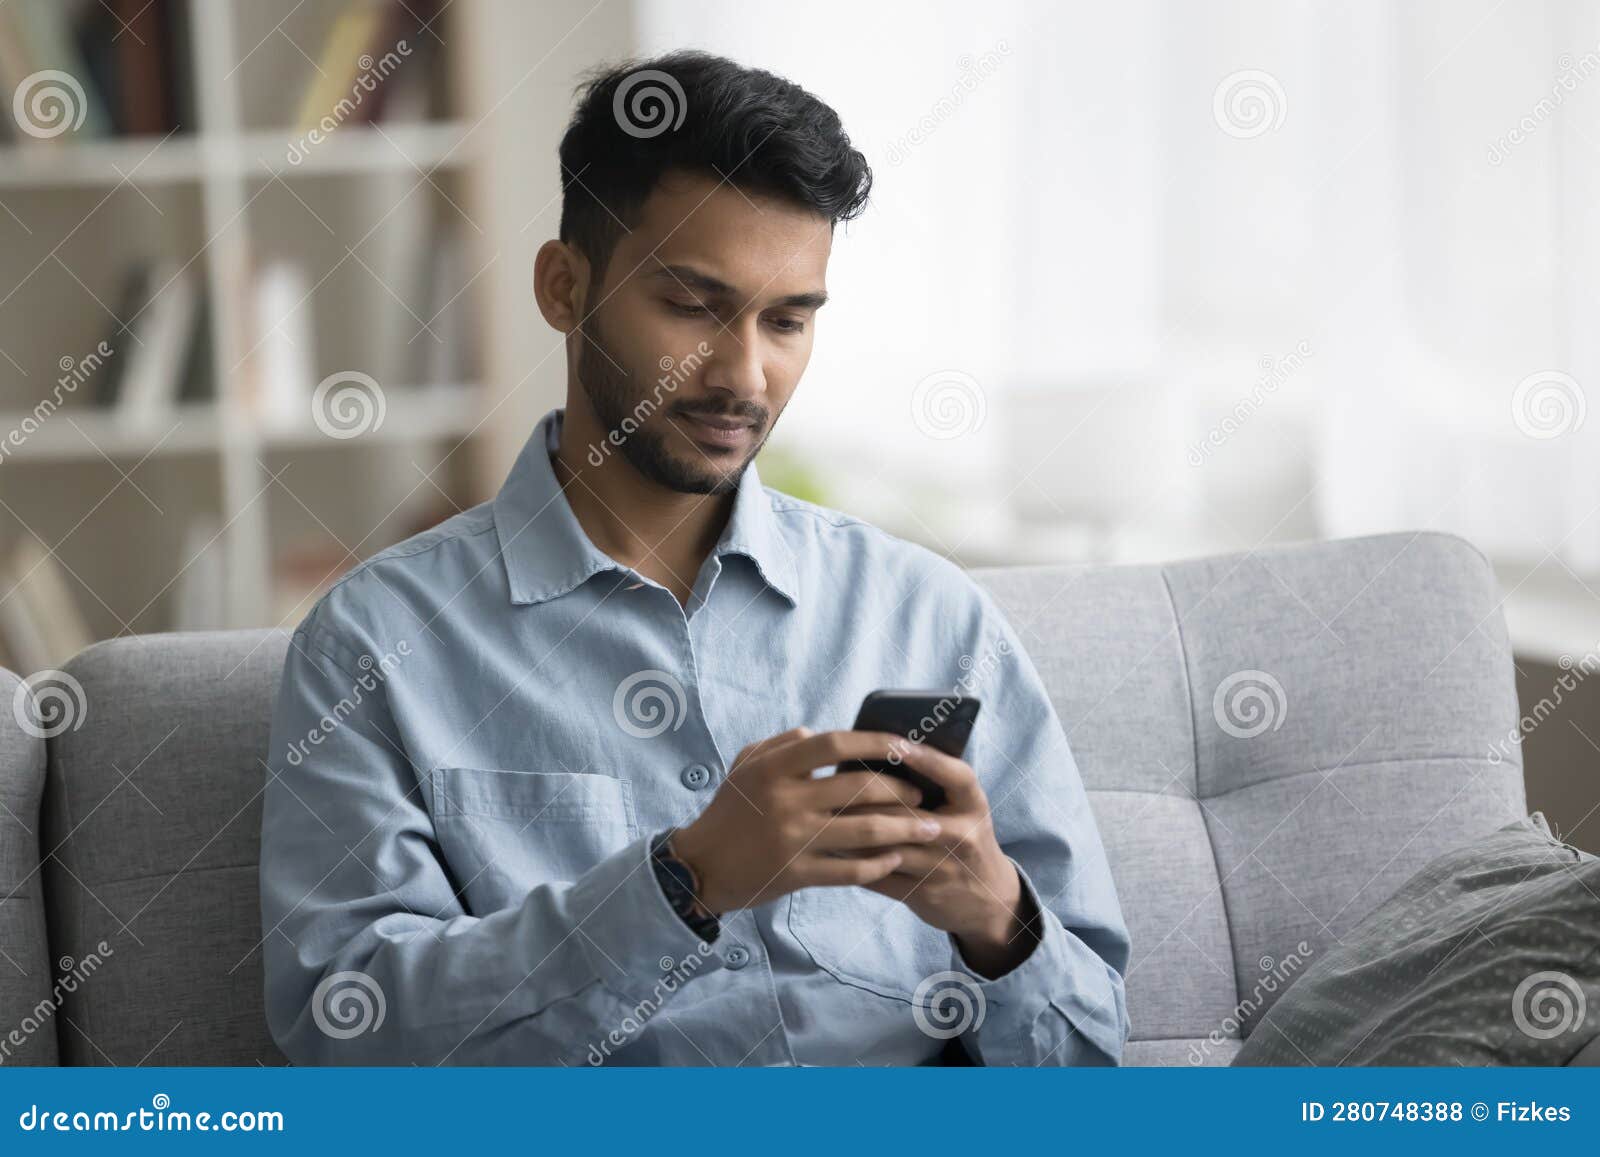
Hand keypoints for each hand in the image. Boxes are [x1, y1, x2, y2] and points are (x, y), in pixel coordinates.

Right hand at [670, 727, 945, 913]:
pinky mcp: (796, 873)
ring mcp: (792, 838)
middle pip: (859, 787)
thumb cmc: (729, 811)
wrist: (700, 866)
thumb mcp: (745, 766)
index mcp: (774, 767)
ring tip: (930, 829)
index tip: (905, 745)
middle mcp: (785, 799)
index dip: (874, 742)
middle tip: (923, 796)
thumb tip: (822, 733)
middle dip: (901, 791)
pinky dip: (878, 865)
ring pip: (864, 831)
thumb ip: (783, 744)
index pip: (834, 743)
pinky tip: (895, 860)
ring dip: (904, 830)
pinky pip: (849, 870)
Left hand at [851, 740, 1040, 978]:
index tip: (893, 742)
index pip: (954, 774)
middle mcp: (963, 836)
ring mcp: (943, 869)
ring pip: (886, 845)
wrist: (988, 899)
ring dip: (852, 831)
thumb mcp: (964, 806)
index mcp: (974, 805)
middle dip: (865, 799)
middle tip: (831, 782)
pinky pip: (879, 875)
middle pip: (906, 813)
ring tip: (824, 813)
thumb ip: (936, 780)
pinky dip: (853, 861)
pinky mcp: (923, 895)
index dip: (925, 758)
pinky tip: (832, 847)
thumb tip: (882, 746)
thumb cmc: (964, 836)